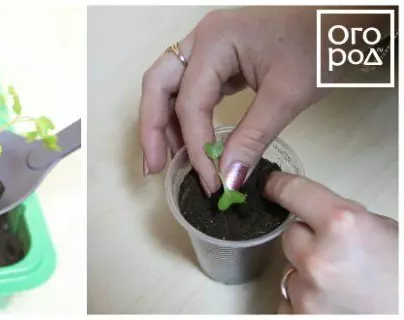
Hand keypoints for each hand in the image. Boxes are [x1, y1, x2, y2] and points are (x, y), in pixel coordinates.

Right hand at [139, 7, 326, 193]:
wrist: (345, 21)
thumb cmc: (320, 46)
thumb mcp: (286, 96)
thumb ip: (251, 139)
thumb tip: (227, 180)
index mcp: (214, 41)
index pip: (190, 103)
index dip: (195, 147)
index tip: (209, 182)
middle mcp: (202, 39)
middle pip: (158, 86)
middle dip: (152, 129)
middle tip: (155, 169)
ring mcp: (207, 45)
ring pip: (168, 86)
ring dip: (164, 123)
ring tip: (170, 161)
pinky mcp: (218, 56)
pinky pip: (188, 87)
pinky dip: (184, 115)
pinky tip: (190, 141)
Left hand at [265, 172, 397, 313]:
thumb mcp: (385, 232)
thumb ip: (345, 218)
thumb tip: (316, 213)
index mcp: (342, 226)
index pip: (292, 192)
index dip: (279, 186)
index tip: (270, 184)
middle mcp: (318, 259)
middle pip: (290, 235)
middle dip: (308, 241)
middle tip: (340, 255)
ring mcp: (306, 294)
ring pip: (289, 270)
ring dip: (308, 273)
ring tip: (343, 284)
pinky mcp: (298, 318)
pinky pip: (288, 300)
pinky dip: (306, 300)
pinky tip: (333, 303)